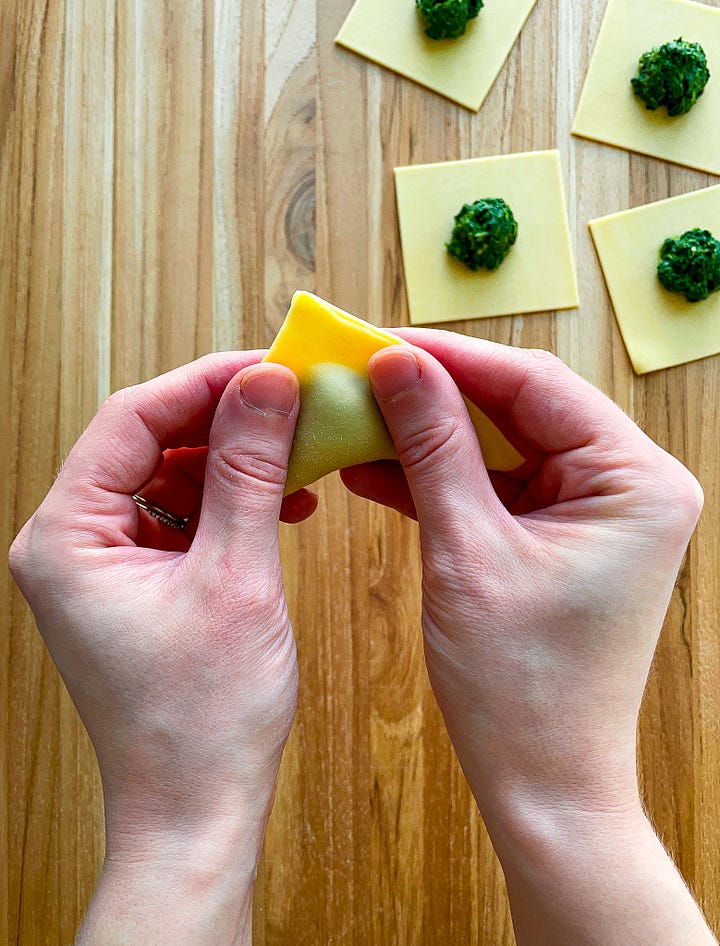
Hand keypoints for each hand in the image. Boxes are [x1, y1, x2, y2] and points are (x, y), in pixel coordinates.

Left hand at [9, 353, 313, 944]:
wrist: (196, 809)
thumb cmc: (202, 718)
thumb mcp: (235, 576)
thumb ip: (248, 470)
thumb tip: (266, 385)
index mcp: (66, 537)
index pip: (131, 419)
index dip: (204, 383)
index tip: (269, 367)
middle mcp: (70, 545)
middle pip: (146, 442)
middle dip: (223, 420)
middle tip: (291, 403)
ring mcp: (100, 566)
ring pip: (166, 477)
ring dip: (232, 462)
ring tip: (294, 456)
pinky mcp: (134, 584)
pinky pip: (179, 517)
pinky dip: (228, 503)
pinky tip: (280, 504)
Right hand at [342, 331, 714, 944]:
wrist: (542, 781)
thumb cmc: (521, 686)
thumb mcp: (468, 552)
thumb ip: (434, 447)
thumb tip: (398, 364)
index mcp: (636, 480)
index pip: (535, 384)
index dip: (451, 358)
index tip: (381, 342)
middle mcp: (628, 485)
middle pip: (519, 408)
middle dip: (435, 395)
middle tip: (361, 375)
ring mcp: (595, 510)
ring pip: (500, 444)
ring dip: (429, 435)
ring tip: (358, 419)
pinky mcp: (560, 535)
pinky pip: (495, 485)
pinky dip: (440, 477)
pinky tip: (376, 466)